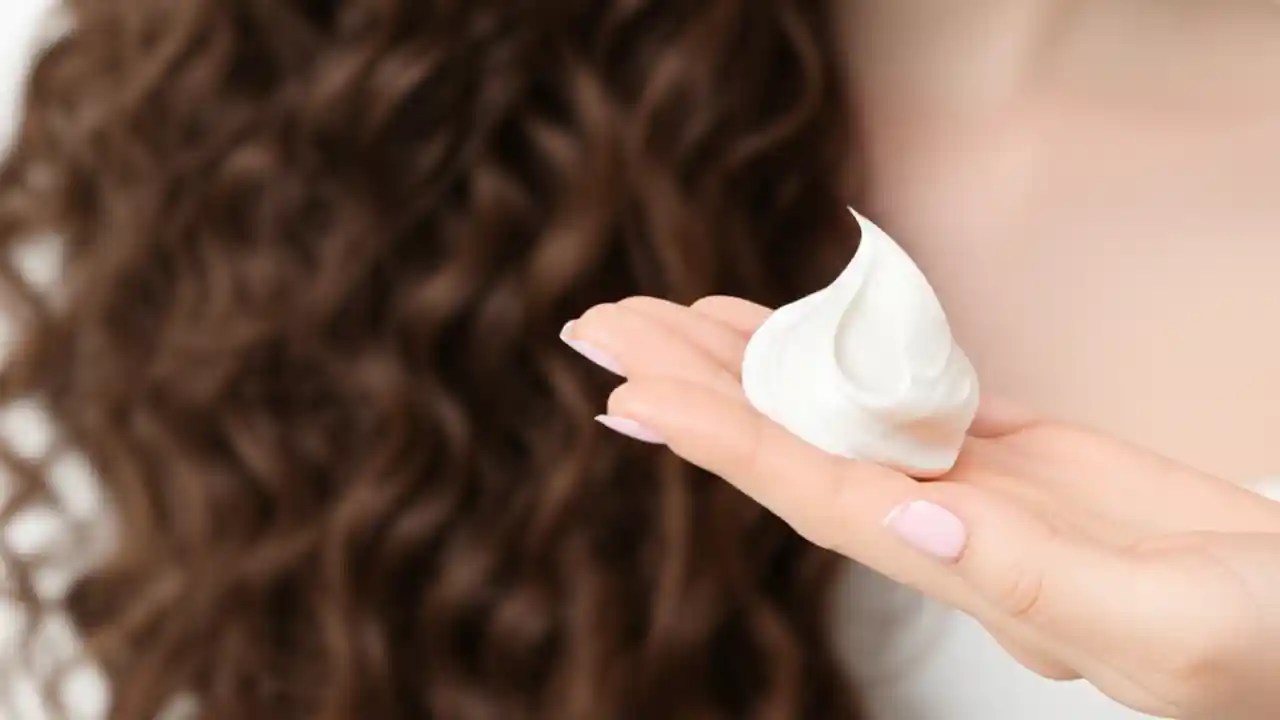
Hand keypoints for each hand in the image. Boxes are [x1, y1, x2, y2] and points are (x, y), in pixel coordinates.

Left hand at [561, 295, 1279, 719]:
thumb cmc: (1270, 647)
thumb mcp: (1172, 626)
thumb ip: (1037, 583)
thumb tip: (912, 520)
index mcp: (970, 569)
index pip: (815, 495)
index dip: (722, 441)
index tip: (634, 393)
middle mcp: (948, 529)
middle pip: (797, 445)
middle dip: (699, 387)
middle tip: (604, 327)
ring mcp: (980, 491)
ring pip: (843, 414)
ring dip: (754, 364)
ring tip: (671, 317)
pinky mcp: (1024, 459)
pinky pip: (912, 397)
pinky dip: (851, 357)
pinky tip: (797, 330)